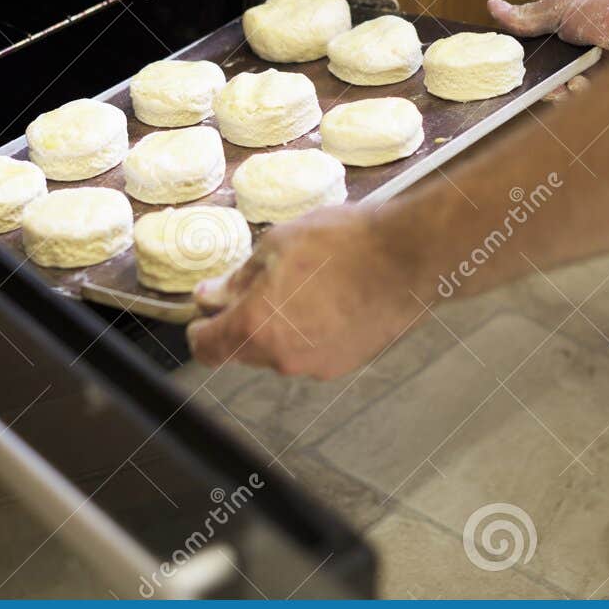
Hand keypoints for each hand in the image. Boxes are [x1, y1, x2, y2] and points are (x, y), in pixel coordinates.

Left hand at [186, 205, 425, 378]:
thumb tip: (211, 295)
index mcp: (255, 325)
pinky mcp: (344, 364)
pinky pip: (311, 351)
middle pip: (242, 350)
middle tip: (263, 284)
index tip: (206, 313)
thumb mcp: (277, 244)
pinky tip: (329, 299)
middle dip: (244, 321)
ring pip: (278, 351)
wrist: (408, 258)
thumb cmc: (345, 243)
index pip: (206, 347)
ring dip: (280, 326)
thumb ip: (238, 278)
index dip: (200, 329)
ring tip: (306, 285)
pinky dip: (310, 331)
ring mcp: (316, 365)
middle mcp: (282, 356)